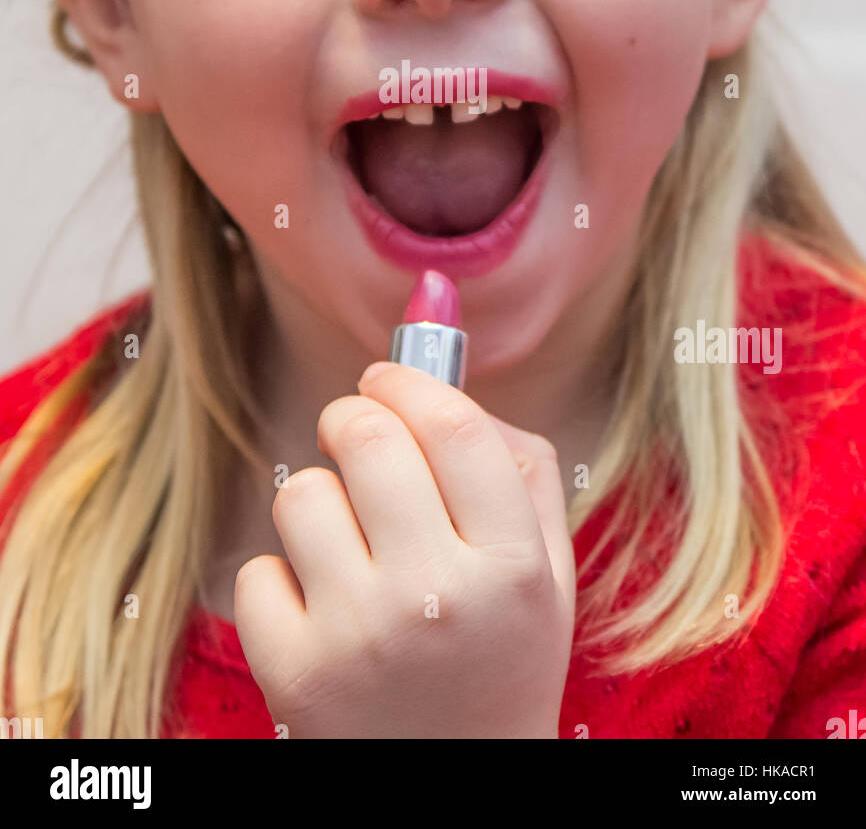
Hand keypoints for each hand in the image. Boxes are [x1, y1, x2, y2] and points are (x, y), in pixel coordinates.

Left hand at [234, 360, 575, 738]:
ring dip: (319, 499)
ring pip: (302, 493)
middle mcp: (438, 599)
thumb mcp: (549, 570)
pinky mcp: (295, 676)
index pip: (453, 425)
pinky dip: (282, 579)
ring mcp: (360, 639)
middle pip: (368, 437)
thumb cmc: (499, 657)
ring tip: (347, 541)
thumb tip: (439, 375)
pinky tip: (320, 609)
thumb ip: (520, 465)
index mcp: (514, 567)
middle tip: (355, 431)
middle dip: (352, 415)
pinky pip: (257, 569)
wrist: (454, 788)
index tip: (387, 379)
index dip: (410, 381)